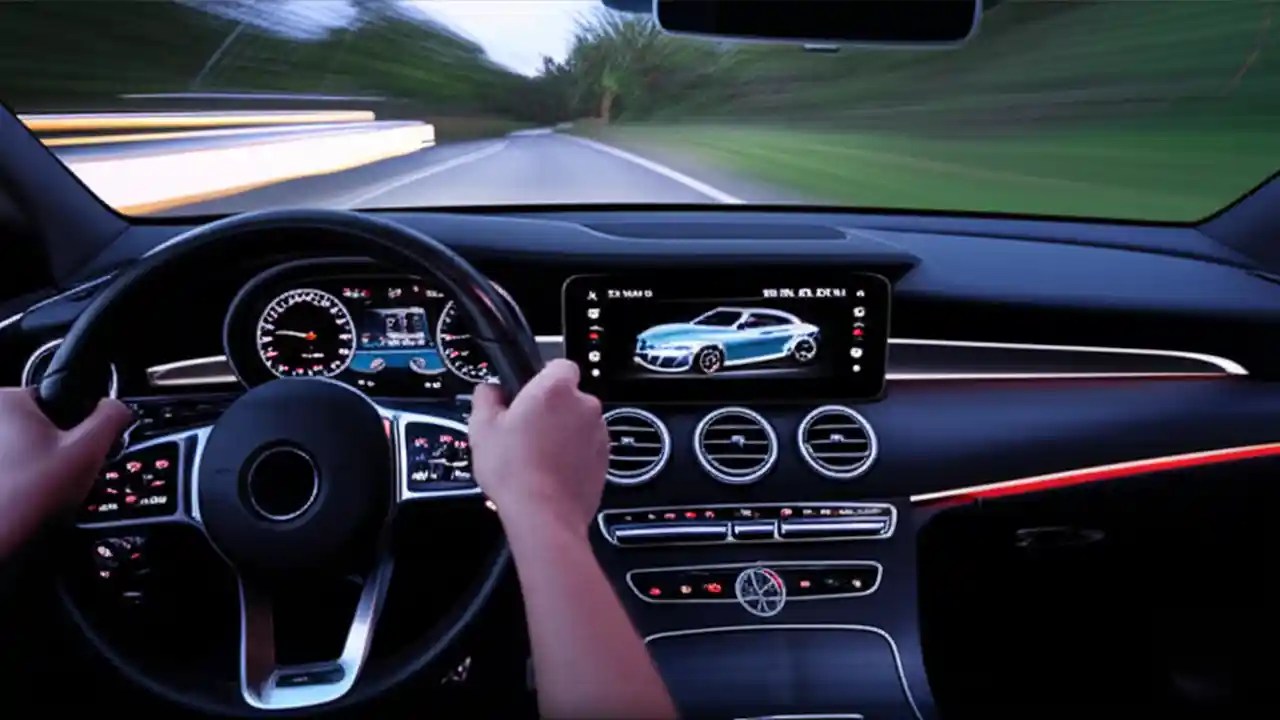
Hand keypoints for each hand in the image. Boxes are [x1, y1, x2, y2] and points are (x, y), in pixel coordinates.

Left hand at [0, 388, 132, 557]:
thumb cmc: (27, 496)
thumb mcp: (87, 452)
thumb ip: (111, 419)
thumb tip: (119, 407)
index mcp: (8, 399)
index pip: (57, 399)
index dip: (75, 427)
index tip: (73, 452)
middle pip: (38, 425)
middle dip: (53, 449)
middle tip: (58, 475)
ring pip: (22, 449)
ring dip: (35, 466)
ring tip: (37, 490)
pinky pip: (11, 467)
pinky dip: (19, 479)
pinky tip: (22, 497)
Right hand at [468, 360, 607, 538]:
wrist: (544, 515)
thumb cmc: (516, 473)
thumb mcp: (482, 428)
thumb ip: (486, 397)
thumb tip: (488, 390)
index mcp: (555, 389)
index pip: (558, 363)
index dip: (541, 376)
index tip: (526, 391)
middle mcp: (584, 406)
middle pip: (568, 395)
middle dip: (549, 407)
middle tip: (524, 428)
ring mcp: (598, 433)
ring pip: (578, 422)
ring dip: (562, 432)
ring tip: (535, 454)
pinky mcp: (604, 458)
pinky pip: (586, 446)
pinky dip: (573, 453)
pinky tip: (550, 469)